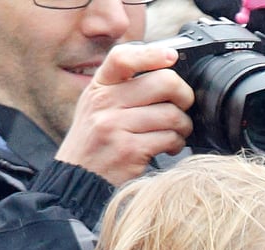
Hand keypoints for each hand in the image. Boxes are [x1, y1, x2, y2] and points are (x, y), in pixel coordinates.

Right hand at [54, 42, 193, 185]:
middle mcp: (105, 103)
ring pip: (171, 114)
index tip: (171, 57)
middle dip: (184, 95)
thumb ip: (121, 90)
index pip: (123, 58)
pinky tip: (170, 147)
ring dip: (183, 125)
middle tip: (185, 106)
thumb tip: (163, 74)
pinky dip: (177, 144)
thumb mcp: (96, 108)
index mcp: (98, 87)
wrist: (79, 179)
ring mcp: (116, 126)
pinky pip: (169, 138)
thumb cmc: (95, 144)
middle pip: (161, 83)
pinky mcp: (130, 150)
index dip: (151, 54)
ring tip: (177, 132)